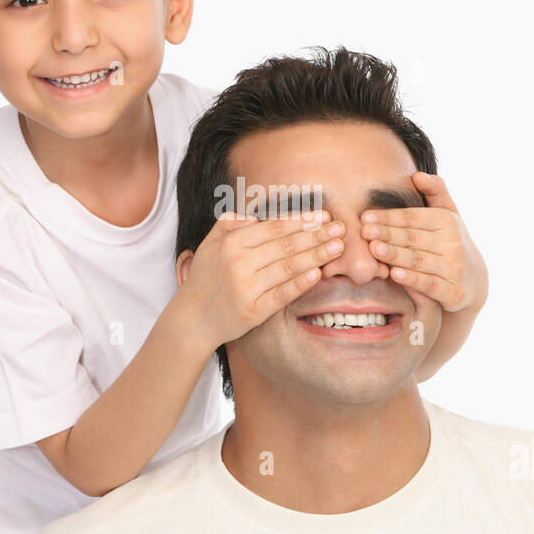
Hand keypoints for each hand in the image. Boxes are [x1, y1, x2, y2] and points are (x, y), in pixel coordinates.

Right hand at [178, 210, 347, 351]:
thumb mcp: (210, 244)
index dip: (301, 221)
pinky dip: (301, 283)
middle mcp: (238, 263)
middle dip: (317, 235)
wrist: (192, 318)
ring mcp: (246, 288)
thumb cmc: (205, 279)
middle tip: (341, 229)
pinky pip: (282, 294)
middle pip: (286, 245)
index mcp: (231, 243)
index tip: (323, 216)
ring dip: (316, 256)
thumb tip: (255, 215)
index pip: (273, 227)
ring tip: (337, 247)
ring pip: (288, 267)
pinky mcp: (253, 311)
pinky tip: (318, 274)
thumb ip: (229, 222)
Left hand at [359, 171, 487, 312]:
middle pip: (413, 237)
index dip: (388, 217)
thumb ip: (435, 192)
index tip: (365, 217)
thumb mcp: (448, 214)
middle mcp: (452, 243)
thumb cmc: (450, 242)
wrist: (473, 281)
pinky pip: (429, 284)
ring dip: (396, 254)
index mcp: (447, 221)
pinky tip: (394, 273)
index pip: (412, 217)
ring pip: (418, 260)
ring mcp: (454, 268)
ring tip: (374, 249)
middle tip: (364, 232)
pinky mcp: (453, 291)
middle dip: (387, 234)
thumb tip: (418, 174)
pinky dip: (412, 279)